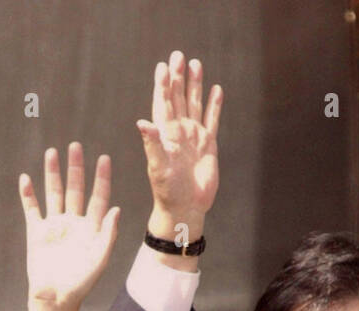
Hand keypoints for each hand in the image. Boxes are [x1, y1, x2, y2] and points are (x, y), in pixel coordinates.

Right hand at [19, 143, 119, 310]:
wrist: (55, 299)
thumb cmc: (81, 283)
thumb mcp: (99, 260)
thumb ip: (108, 235)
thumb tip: (116, 209)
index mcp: (91, 228)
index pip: (98, 197)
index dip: (101, 178)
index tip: (103, 158)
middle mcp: (74, 223)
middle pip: (75, 189)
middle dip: (75, 168)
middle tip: (75, 146)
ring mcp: (55, 226)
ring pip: (54, 193)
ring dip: (53, 174)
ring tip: (52, 152)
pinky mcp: (36, 232)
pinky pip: (32, 209)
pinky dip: (28, 195)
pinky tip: (26, 178)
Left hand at [141, 52, 221, 242]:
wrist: (186, 207)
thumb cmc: (168, 190)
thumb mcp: (158, 167)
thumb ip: (152, 144)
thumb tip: (142, 122)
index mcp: (164, 134)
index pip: (162, 103)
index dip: (162, 85)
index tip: (162, 66)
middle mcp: (178, 131)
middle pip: (178, 97)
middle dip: (178, 77)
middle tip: (178, 55)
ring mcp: (193, 136)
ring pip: (194, 104)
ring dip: (194, 85)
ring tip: (195, 63)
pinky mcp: (208, 144)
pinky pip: (212, 119)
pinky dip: (214, 105)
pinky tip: (216, 89)